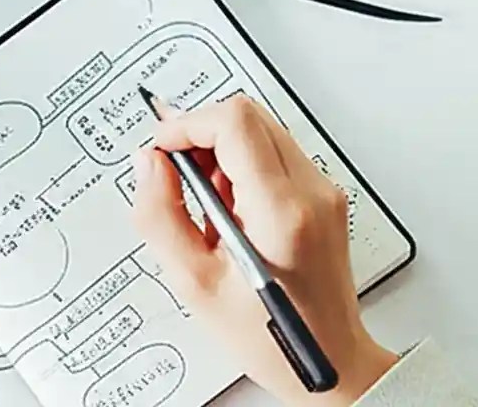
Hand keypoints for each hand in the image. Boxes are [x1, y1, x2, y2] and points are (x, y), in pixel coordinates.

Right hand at [132, 96, 396, 406]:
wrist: (329, 361)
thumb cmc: (269, 337)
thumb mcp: (194, 283)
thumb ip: (161, 215)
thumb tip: (148, 165)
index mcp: (281, 212)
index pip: (233, 123)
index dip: (186, 126)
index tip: (160, 150)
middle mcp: (311, 192)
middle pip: (247, 116)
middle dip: (200, 134)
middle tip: (176, 174)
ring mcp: (322, 191)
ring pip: (259, 130)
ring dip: (219, 151)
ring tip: (205, 205)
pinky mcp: (322, 196)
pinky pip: (272, 153)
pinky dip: (240, 166)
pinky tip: (228, 210)